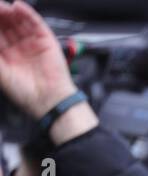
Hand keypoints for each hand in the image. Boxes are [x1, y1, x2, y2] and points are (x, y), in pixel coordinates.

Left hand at [0, 2, 75, 117]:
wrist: (49, 100)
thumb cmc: (25, 92)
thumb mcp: (1, 72)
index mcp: (5, 55)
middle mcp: (18, 47)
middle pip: (5, 25)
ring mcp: (32, 43)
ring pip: (19, 22)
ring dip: (10, 12)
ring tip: (4, 7)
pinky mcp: (46, 41)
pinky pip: (36, 23)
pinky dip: (28, 13)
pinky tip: (18, 7)